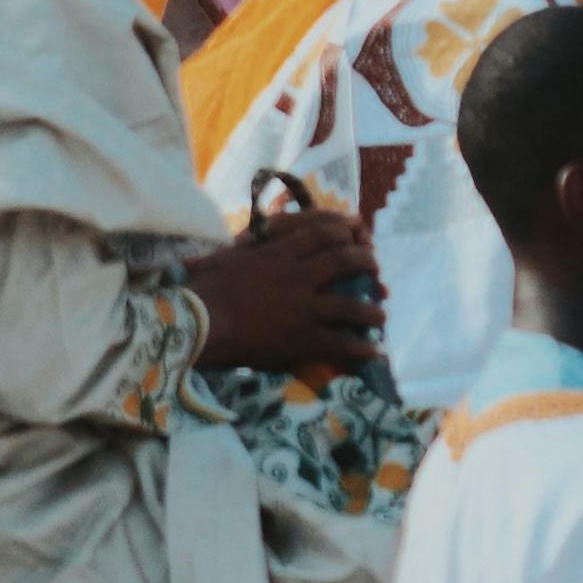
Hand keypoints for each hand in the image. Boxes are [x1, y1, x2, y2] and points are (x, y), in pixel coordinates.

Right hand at [186, 212, 385, 380]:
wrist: (201, 322)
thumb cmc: (204, 288)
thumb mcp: (226, 257)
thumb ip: (242, 249)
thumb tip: (241, 241)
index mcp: (279, 254)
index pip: (321, 234)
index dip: (343, 232)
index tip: (355, 234)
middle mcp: (298, 277)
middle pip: (343, 262)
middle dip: (365, 263)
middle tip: (375, 269)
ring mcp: (303, 308)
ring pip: (350, 305)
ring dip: (370, 310)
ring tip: (381, 315)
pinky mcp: (301, 338)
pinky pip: (340, 342)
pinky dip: (360, 346)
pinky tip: (373, 350)